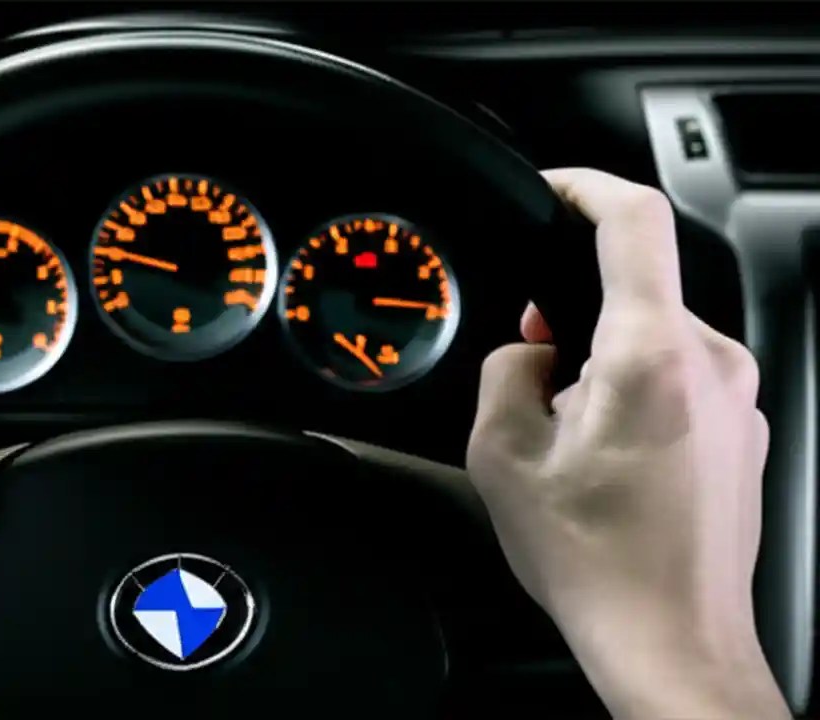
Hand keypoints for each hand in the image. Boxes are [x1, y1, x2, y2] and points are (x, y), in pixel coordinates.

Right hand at [466, 169, 788, 717]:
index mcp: (651, 356)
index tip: (555, 187)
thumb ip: (505, 369)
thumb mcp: (502, 455)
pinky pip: (682, 379)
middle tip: (533, 361)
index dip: (586, 184)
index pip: (635, 219)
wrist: (670, 640)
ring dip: (605, 359)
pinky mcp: (745, 432)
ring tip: (569, 434)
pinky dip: (637, 391)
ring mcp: (740, 400)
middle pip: (637, 288)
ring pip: (657, 338)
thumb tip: (527, 347)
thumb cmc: (600, 565)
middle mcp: (712, 365)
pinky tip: (604, 455)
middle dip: (576, 310)